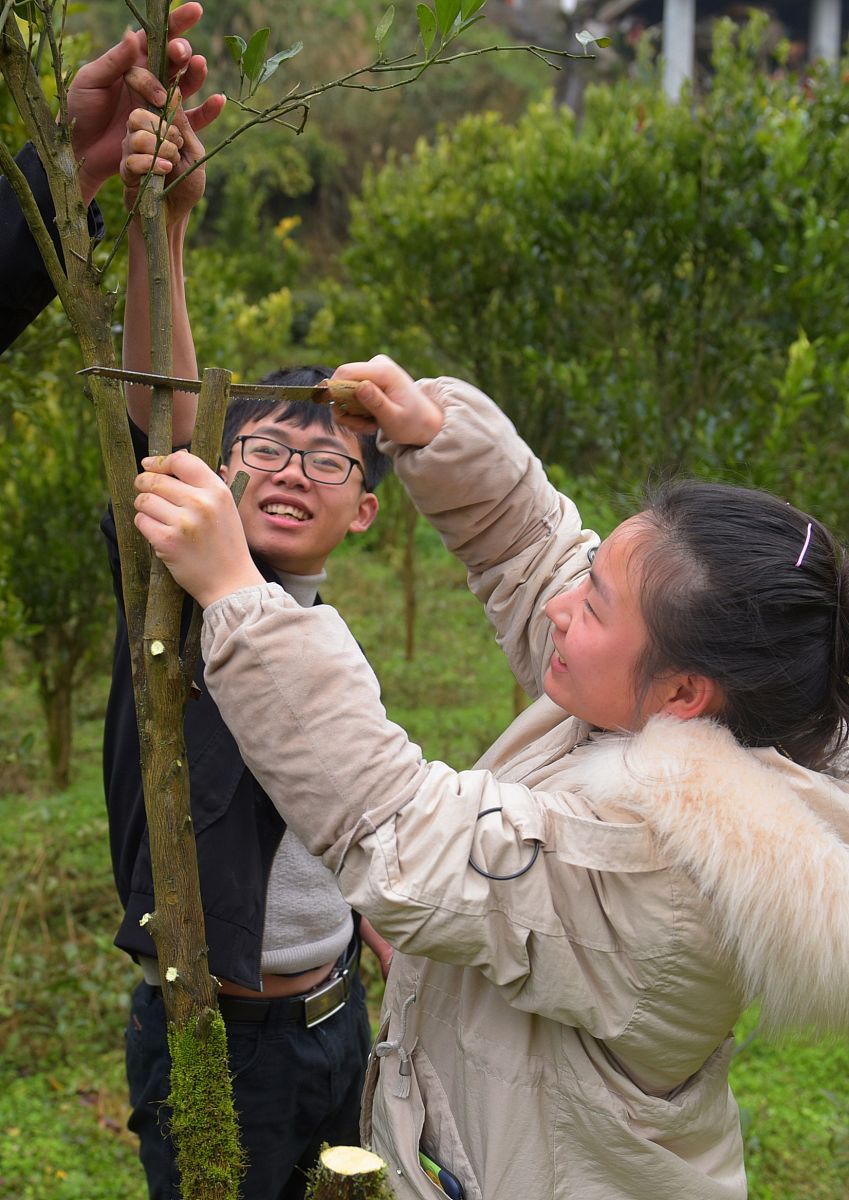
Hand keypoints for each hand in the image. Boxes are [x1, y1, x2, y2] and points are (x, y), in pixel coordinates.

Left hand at [68, 3, 224, 203]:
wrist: (81, 149)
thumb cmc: (80, 110)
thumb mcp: (91, 81)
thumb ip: (115, 61)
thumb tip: (133, 35)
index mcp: (132, 63)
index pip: (156, 38)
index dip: (176, 23)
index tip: (195, 11)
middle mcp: (150, 81)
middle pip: (174, 60)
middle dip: (182, 51)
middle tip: (180, 54)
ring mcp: (160, 106)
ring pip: (187, 86)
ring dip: (196, 75)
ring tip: (200, 66)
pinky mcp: (167, 131)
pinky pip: (193, 121)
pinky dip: (208, 112)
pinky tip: (218, 101)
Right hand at [121, 100, 208, 224]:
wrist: (175, 216)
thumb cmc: (186, 184)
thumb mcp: (193, 152)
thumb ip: (183, 126)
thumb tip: (174, 91)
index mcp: (160, 124)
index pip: (154, 99)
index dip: (162, 94)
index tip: (176, 95)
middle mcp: (142, 133)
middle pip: (140, 114)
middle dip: (165, 130)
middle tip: (178, 147)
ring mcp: (131, 150)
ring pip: (136, 135)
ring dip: (160, 149)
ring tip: (172, 164)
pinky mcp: (125, 169)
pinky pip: (131, 159)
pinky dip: (151, 165)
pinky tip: (164, 171)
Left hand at [134, 452, 263, 607]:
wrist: (231, 582)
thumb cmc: (226, 544)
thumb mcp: (225, 507)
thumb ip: (202, 485)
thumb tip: (169, 463)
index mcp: (217, 490)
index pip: (181, 460)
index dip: (160, 461)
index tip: (149, 465)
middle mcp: (201, 503)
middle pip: (156, 480)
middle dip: (144, 483)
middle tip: (145, 490)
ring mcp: (184, 523)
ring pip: (145, 500)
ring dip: (144, 507)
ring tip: (156, 516)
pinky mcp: (167, 541)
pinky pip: (141, 521)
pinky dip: (145, 525)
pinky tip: (157, 532)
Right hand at [331, 355, 443, 446]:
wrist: (426, 423)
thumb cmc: (413, 423)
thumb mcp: (394, 419)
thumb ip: (377, 403)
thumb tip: (360, 387)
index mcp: (384, 371)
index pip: (345, 372)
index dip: (334, 393)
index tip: (342, 416)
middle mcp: (376, 364)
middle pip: (341, 382)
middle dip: (344, 409)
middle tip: (361, 428)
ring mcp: (373, 370)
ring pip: (343, 391)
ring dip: (351, 414)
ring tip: (369, 427)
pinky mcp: (370, 379)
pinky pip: (350, 394)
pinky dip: (355, 412)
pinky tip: (370, 422)